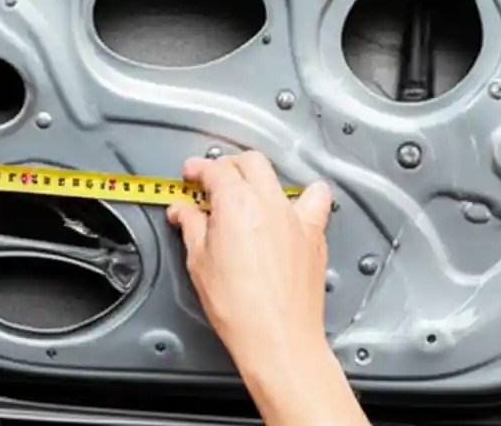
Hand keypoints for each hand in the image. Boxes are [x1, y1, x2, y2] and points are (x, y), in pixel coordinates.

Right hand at [167, 152, 333, 368]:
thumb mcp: (199, 263)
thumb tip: (183, 212)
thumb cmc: (241, 309)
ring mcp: (295, 216)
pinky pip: (316, 200)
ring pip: (278, 176)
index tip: (190, 175)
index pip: (215, 170)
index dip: (198, 169)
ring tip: (245, 192)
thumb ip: (191, 228)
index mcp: (236, 204)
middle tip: (211, 180)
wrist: (278, 339)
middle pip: (248, 162)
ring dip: (258, 177)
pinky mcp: (314, 233)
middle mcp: (269, 203)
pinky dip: (304, 195)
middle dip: (227, 165)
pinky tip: (292, 206)